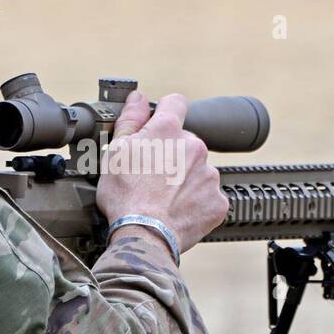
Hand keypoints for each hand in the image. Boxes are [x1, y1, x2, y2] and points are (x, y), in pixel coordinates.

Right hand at [94, 91, 229, 253]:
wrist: (143, 235)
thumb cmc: (125, 195)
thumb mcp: (116, 151)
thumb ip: (130, 120)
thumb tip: (138, 98)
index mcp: (169, 131)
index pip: (175, 103)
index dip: (164, 112)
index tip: (158, 124)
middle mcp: (195, 147)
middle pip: (185, 141)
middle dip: (172, 153)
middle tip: (152, 175)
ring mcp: (209, 175)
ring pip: (197, 169)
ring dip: (185, 178)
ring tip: (163, 197)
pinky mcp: (217, 201)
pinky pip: (208, 196)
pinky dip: (195, 202)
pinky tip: (177, 210)